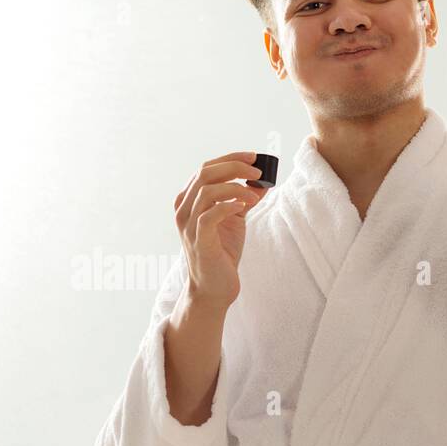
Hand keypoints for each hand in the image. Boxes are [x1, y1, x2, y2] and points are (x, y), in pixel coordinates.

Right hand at [174, 153, 269, 309]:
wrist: (214, 288)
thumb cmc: (222, 253)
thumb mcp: (235, 220)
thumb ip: (244, 199)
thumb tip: (263, 181)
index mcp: (189, 201)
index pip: (206, 168)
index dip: (230, 159)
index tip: (254, 157)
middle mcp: (183, 210)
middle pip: (205, 173)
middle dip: (234, 167)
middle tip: (257, 172)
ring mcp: (188, 226)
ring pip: (206, 191)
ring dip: (235, 187)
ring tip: (254, 196)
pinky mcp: (198, 240)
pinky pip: (210, 214)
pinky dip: (229, 205)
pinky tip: (244, 207)